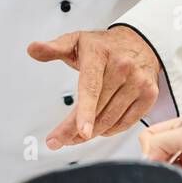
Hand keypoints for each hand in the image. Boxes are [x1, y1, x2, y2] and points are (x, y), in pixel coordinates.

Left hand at [27, 26, 159, 150]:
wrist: (140, 42)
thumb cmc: (103, 46)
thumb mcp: (77, 41)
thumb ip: (54, 48)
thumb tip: (32, 49)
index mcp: (100, 54)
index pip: (91, 87)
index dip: (85, 112)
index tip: (81, 132)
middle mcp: (123, 67)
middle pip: (98, 110)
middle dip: (75, 131)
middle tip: (57, 141)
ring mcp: (139, 82)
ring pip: (110, 120)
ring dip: (91, 133)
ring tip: (74, 136)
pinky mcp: (149, 95)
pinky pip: (125, 123)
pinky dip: (109, 130)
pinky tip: (97, 128)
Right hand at [139, 119, 181, 182]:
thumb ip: (161, 140)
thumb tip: (146, 157)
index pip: (151, 134)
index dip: (149, 146)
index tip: (154, 157)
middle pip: (155, 153)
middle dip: (158, 161)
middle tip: (168, 165)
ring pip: (164, 170)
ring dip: (168, 174)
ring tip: (181, 173)